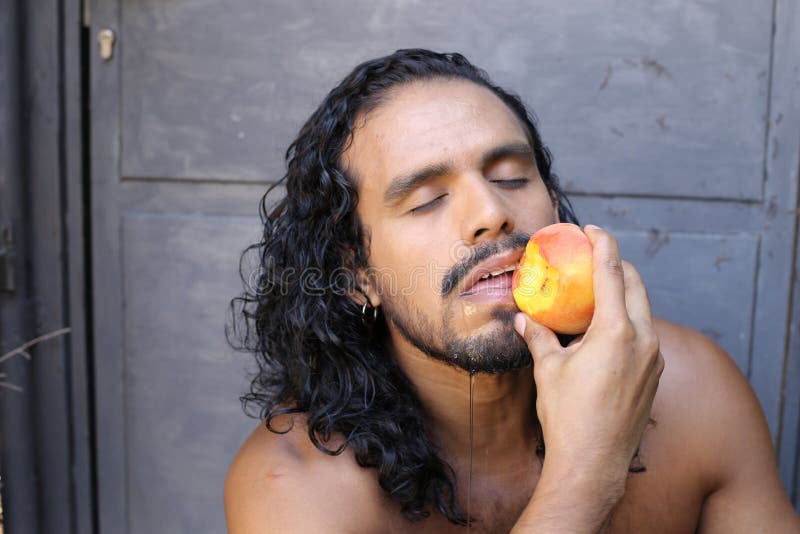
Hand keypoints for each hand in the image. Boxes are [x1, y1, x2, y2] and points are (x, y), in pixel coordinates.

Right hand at [514, 224, 663, 492]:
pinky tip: (606, 329)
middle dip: (617, 263)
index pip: (613, 272)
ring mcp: (653, 358)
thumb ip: (537, 337)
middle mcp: (643, 340)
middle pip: (636, 284)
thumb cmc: (567, 415)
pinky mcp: (654, 375)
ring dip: (624, 292)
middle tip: (594, 256)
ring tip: (599, 291)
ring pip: (644, 309)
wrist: (594, 463)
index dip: (603, 244)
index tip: (591, 230)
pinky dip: (629, 319)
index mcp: (616, 331)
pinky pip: (645, 333)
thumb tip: (521, 319)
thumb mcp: (547, 369)